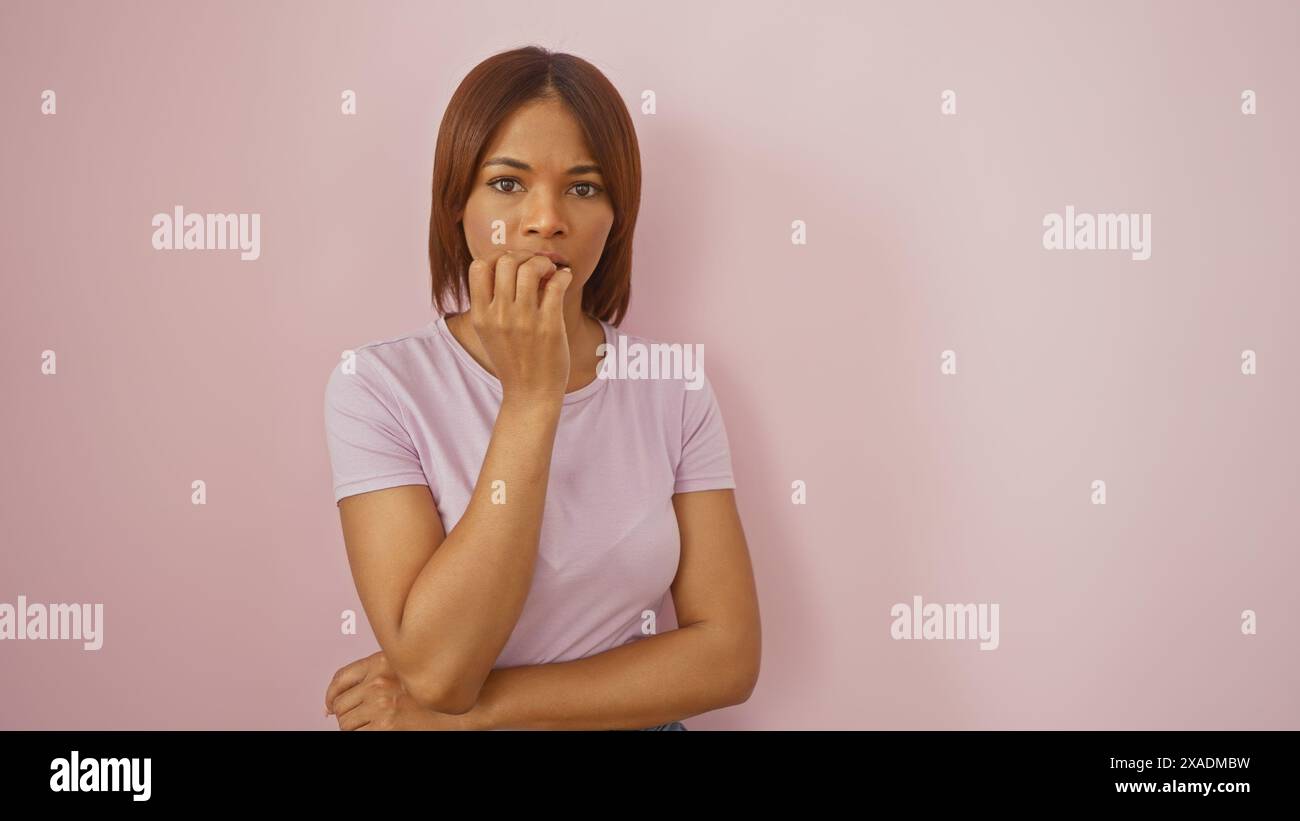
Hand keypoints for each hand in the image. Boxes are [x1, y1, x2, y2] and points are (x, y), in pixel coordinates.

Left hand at [324, 651, 477, 729]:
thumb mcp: (410, 664)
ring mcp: (381, 704)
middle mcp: (378, 681)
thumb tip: (350, 693)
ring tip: (369, 727)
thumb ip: (383, 670)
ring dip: (352, 729)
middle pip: (340, 704)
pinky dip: (360, 736)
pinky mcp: (386, 726)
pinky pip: (357, 736)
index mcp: (381, 661)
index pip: (340, 678)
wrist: (466, 705)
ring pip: (345, 723)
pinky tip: (375, 732)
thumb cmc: (442, 684)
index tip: (330, 704)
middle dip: (344, 715)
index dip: (331, 695)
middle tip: (356, 721)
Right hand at [467, 249, 573, 404]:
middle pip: (505, 261)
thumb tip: (509, 263)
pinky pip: (556, 284)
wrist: (530, 394)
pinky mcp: (549, 326)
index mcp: (480, 316)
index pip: (478, 266)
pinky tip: (564, 279)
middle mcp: (499, 316)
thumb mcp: (489, 333)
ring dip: (544, 263)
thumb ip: (491, 302)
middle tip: (536, 266)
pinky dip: (562, 275)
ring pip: (530, 268)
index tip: (512, 265)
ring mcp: (524, 321)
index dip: (496, 257)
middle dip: (523, 256)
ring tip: (550, 272)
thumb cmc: (513, 360)